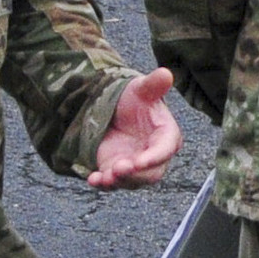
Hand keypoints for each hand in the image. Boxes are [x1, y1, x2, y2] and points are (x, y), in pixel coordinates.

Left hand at [86, 67, 182, 189]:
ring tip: (102, 177)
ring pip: (131, 181)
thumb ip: (153, 84)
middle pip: (150, 174)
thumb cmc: (134, 98)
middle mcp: (154, 155)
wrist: (115, 108)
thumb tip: (166, 73)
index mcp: (166, 136)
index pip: (164, 150)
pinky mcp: (117, 170)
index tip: (138, 162)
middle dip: (134, 175)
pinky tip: (92, 179)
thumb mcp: (141, 89)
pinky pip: (112, 182)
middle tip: (118, 169)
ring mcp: (136, 166)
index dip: (153, 158)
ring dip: (117, 181)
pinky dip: (103, 183)